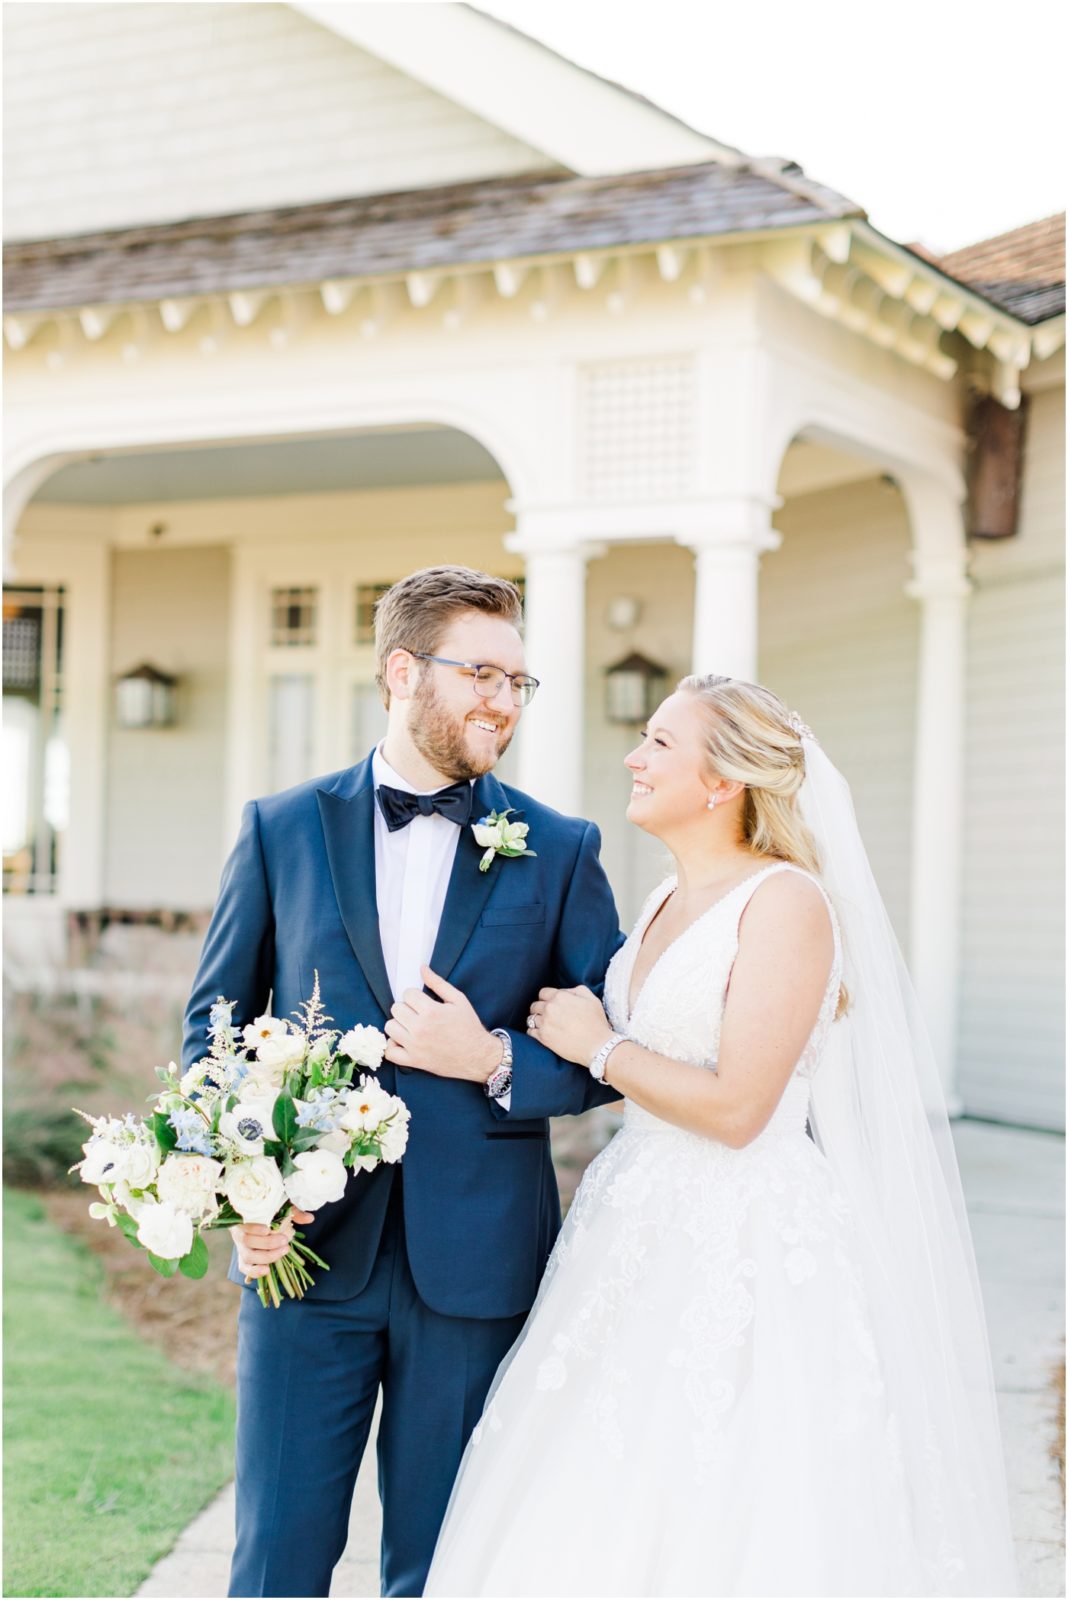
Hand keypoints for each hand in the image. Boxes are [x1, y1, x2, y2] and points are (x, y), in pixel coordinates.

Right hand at [233, 1208, 313, 1279]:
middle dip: (267, 1243)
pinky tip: (267, 1270)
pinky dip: (254, 1272)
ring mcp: (241, 1248)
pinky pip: (244, 1268)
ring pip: (247, 1256)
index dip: (254, 1228)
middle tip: (285, 1240)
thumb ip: (293, 1212)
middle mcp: (239, 1234)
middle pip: (247, 1241)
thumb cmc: (268, 1213)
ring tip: (284, 1251)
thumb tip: (310, 1219)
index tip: (268, 1229)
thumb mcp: (281, 1208)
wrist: (254, 1222)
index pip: (244, 1223)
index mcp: (244, 1218)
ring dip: (266, 1256)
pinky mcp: (243, 1259)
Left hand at [383, 966, 499, 1082]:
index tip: (423, 1003)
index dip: (415, 996)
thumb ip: (438, 983)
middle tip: (418, 1014)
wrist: (478, 1056)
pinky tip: (403, 1042)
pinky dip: (393, 1046)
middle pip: (396, 1008)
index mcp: (431, 1011)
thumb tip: (422, 968)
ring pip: (390, 1027)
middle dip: (406, 1008)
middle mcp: (420, 1028)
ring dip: (399, 1025)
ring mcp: (415, 1046)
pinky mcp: (414, 1061)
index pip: (407, 994)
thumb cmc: (469, 1027)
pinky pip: (390, 1053)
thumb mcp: (458, 1000)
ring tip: (411, 1027)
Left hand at [526, 986, 611, 1066]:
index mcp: (560, 996)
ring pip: (531, 1018)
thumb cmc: (597, 1022)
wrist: (597, 1045)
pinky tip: (541, 1033)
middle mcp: (549, 1008)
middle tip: (548, 1016)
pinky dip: (533, 1032)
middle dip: (540, 1009)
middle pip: (535, 1005)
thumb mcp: (592, 999)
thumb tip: (565, 992)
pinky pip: (530, 1031)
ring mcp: (545, 1023)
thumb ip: (576, 990)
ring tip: (546, 1025)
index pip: (543, 992)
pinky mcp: (543, 1037)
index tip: (551, 1004)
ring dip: (537, 1020)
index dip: (547, 998)